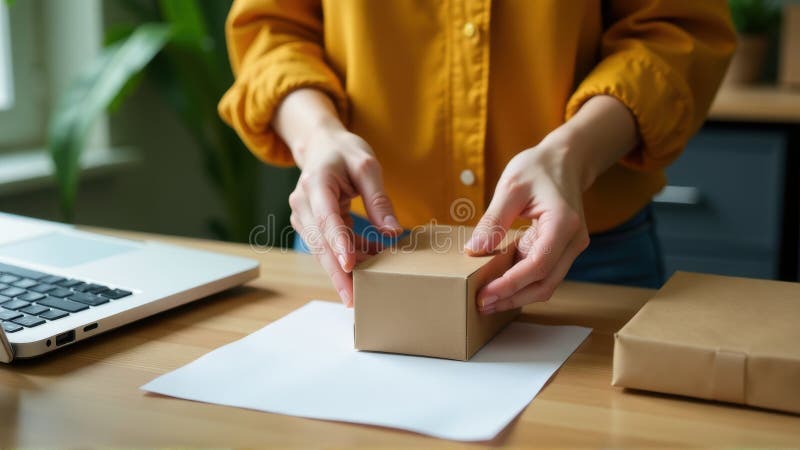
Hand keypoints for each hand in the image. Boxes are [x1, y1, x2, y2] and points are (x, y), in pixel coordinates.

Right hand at [274, 89, 401, 306]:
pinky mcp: (308, 225)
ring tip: (365, 288)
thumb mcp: (368, 167)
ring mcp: (302, 215)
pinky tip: (367, 263)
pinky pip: (326, 246)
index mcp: (316, 184)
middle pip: (320, 243)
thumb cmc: (344, 153)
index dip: (338, 244)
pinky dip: (346, 256)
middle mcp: (302, 203)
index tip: (349, 266)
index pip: (327, 219)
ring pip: (321, 250)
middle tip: (353, 299)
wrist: (320, 146)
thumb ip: (379, 199)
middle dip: (337, 272)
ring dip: (343, 268)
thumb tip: (393, 232)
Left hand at [465, 139, 589, 313]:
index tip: (484, 294)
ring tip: (487, 300)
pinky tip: (499, 285)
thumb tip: (473, 251)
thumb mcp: (510, 187)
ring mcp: (571, 247)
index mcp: (563, 223)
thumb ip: (493, 220)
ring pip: (547, 283)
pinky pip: (543, 272)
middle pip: (545, 283)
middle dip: (512, 297)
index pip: (538, 265)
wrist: (564, 159)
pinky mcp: (562, 249)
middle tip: (480, 305)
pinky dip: (522, 282)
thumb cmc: (537, 167)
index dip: (510, 284)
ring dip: (517, 294)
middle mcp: (573, 240)